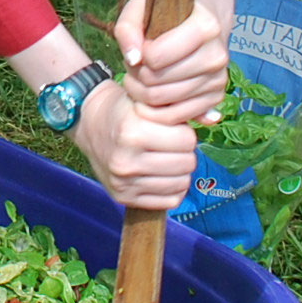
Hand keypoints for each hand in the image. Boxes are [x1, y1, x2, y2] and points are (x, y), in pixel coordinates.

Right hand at [71, 72, 197, 209]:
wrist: (88, 123)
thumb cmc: (123, 109)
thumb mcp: (146, 100)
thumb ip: (176, 109)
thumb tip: (213, 118)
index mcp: (132, 131)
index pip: (186, 139)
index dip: (184, 132)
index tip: (174, 129)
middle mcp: (126, 160)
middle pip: (186, 163)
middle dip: (184, 152)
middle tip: (172, 145)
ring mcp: (124, 182)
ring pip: (181, 183)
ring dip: (180, 171)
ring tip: (167, 159)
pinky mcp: (123, 197)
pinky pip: (169, 201)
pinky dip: (173, 189)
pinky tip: (163, 176)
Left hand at [111, 0, 228, 117]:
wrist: (197, 27)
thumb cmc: (165, 17)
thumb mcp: (140, 10)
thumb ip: (127, 28)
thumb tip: (134, 59)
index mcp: (205, 27)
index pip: (156, 56)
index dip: (140, 56)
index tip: (141, 49)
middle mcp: (216, 55)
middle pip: (156, 82)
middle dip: (137, 77)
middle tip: (136, 67)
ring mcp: (218, 79)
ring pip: (162, 101)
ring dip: (142, 93)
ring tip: (141, 78)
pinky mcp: (216, 98)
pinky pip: (175, 117)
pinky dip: (156, 110)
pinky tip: (153, 93)